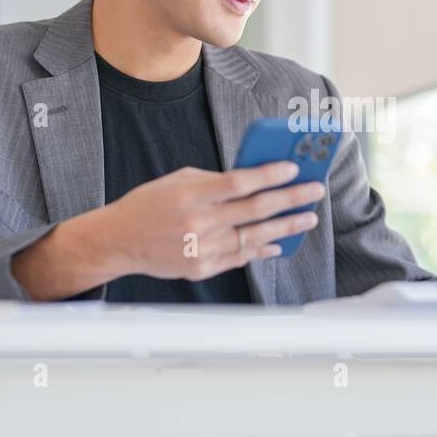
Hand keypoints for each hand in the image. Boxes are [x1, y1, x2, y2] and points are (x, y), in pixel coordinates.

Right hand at [108, 161, 325, 280]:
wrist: (120, 240)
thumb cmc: (151, 204)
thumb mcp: (179, 180)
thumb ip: (216, 180)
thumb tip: (257, 179)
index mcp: (191, 193)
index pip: (240, 182)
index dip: (270, 175)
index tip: (294, 169)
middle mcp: (198, 222)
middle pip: (255, 210)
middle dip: (291, 198)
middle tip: (315, 191)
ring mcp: (201, 248)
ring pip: (254, 236)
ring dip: (286, 226)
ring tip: (308, 217)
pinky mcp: (201, 268)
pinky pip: (240, 258)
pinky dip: (262, 249)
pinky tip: (279, 241)